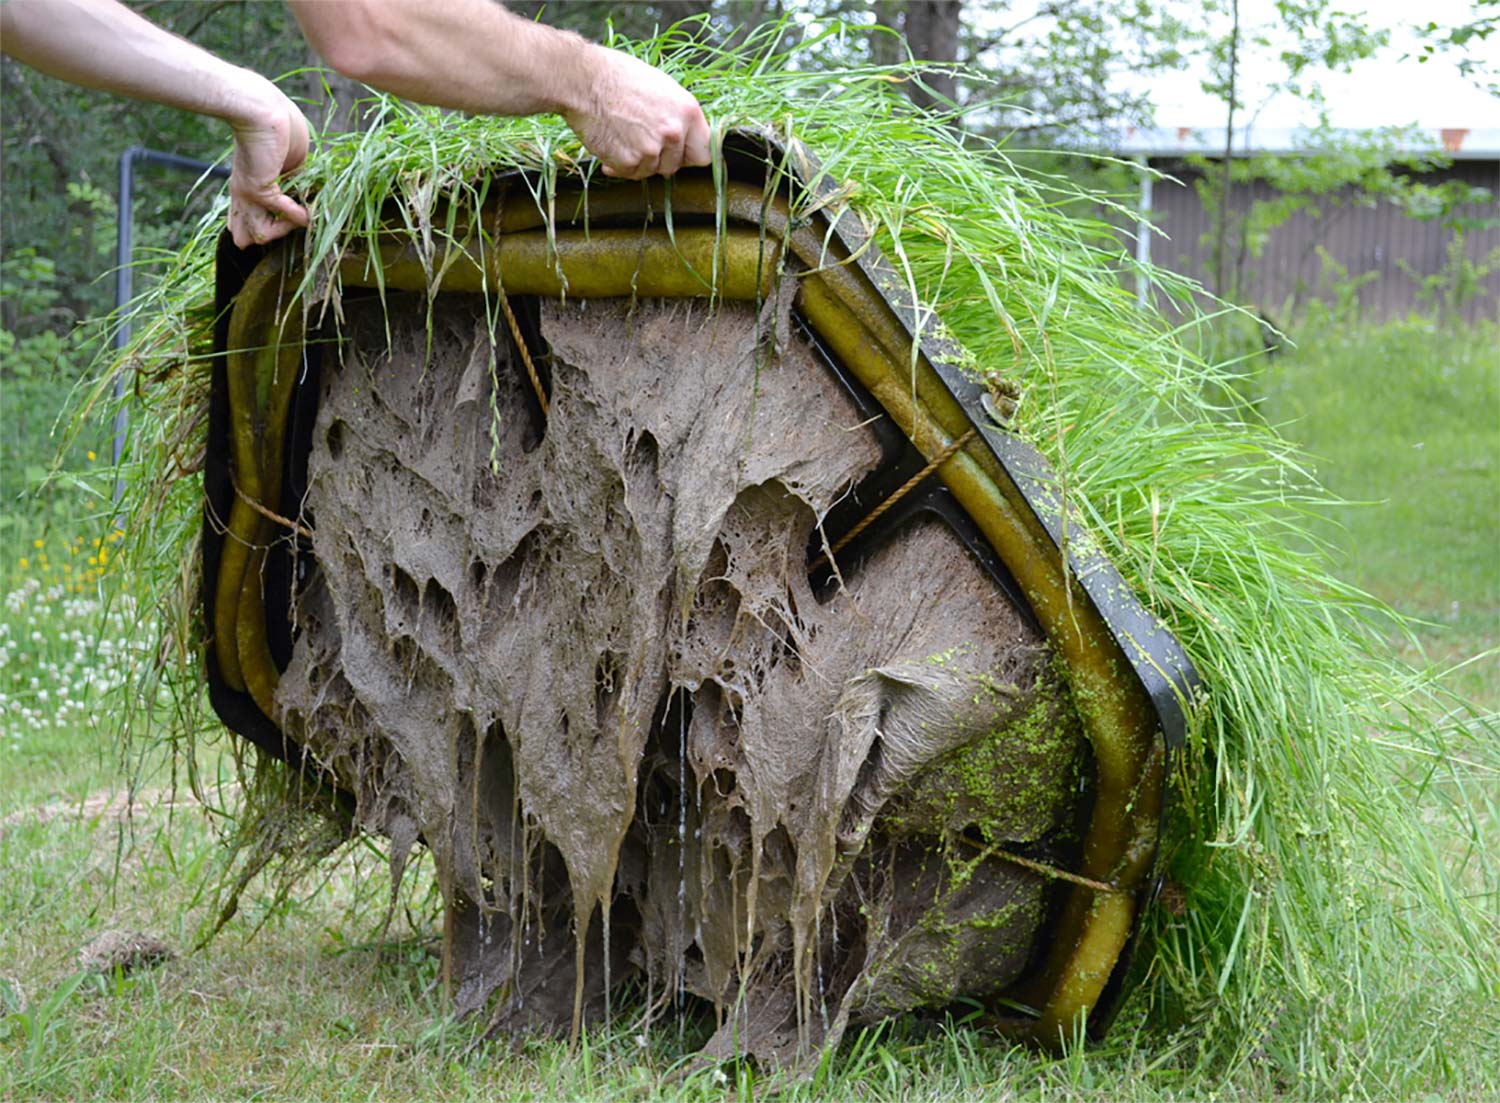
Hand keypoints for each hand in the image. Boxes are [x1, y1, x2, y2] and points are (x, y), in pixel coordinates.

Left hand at [227, 87, 310, 249]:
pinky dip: (297, 216)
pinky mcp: (259, 189)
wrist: (261, 107)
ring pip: (261, 233)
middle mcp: (245, 191)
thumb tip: (308, 197)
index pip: (246, 216)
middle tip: (281, 229)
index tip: (267, 229)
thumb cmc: (278, 122)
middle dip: (263, 237)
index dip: (256, 227)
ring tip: (302, 217)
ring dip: (285, 229)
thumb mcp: (292, 157)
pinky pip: (281, 213)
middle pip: (247, 232)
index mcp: (250, 181)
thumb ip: (298, 178)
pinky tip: (308, 215)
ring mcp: (250, 192)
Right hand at [564, 47, 710, 179]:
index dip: (689, 155)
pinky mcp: (629, 161)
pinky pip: (630, 174)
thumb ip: (677, 116)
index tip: (679, 155)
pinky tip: (611, 144)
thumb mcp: (661, 88)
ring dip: (638, 161)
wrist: (583, 81)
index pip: (704, 153)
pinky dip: (619, 166)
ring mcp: (652, 150)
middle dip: (659, 159)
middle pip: (674, 166)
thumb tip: (683, 138)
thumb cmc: (618, 76)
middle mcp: (674, 133)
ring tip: (622, 136)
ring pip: (651, 171)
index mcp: (688, 111)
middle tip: (640, 140)